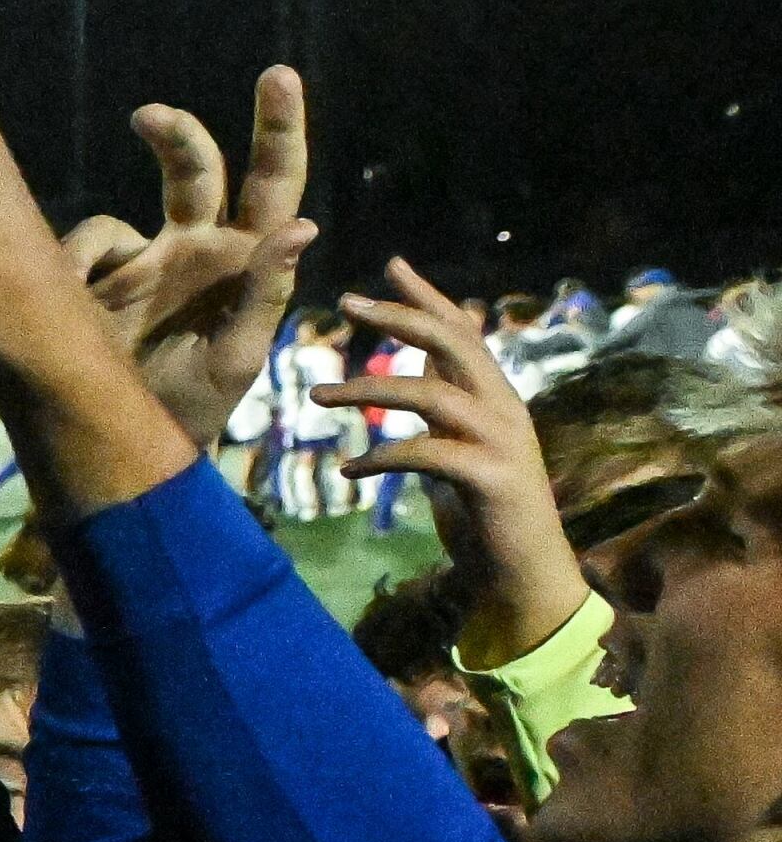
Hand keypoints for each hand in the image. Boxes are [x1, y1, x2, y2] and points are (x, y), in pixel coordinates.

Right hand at [54, 70, 310, 451]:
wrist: (127, 445)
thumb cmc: (198, 411)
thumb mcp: (240, 358)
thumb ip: (267, 292)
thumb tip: (303, 225)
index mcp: (247, 260)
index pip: (275, 182)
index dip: (279, 128)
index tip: (276, 75)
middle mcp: (199, 248)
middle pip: (195, 168)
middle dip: (175, 133)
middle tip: (148, 117)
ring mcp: (146, 261)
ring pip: (128, 207)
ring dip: (103, 235)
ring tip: (88, 285)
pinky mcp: (98, 279)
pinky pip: (85, 248)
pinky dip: (75, 266)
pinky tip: (69, 302)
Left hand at [319, 258, 585, 663]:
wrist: (523, 576)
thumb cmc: (485, 515)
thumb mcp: (455, 451)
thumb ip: (438, 413)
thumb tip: (407, 375)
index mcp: (494, 398)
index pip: (461, 332)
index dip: (428, 296)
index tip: (391, 264)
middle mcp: (504, 409)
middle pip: (453, 343)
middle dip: (399, 317)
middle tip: (345, 302)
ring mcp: (503, 441)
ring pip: (434, 394)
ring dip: (368, 389)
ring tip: (317, 397)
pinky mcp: (492, 478)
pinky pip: (427, 454)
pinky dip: (381, 457)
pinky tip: (349, 468)